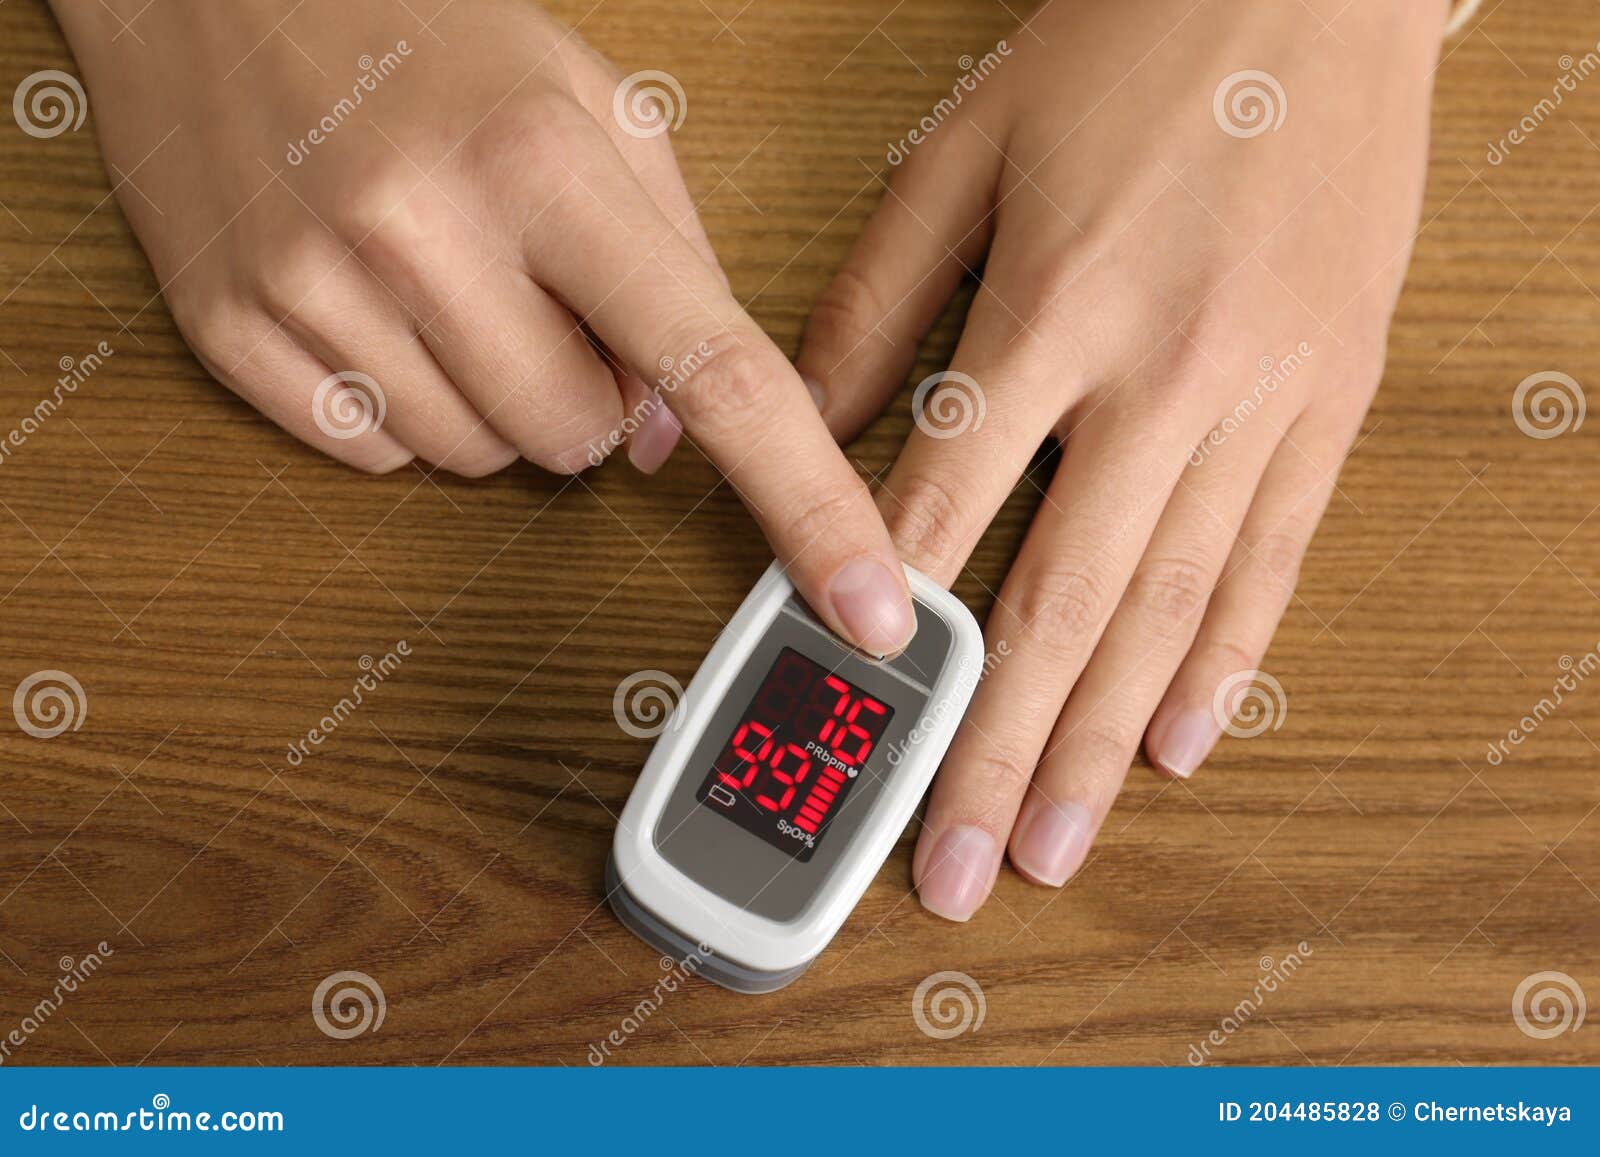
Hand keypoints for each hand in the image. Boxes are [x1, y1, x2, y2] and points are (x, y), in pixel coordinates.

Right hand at [53, 0, 915, 653]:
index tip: (867, 602)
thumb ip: (677, 263)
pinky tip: (378, 307)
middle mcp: (425, 231)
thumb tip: (681, 432)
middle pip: (583, 442)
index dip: (807, 500)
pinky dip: (401, 405)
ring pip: (480, 460)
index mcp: (543, 162)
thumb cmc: (428, 36)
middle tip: (539, 293)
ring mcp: (316, 288)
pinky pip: (375, 456)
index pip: (716, 370)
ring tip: (448, 280)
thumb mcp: (593, 101)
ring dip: (494, 399)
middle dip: (588, 395)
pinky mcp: (235, 331)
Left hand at [797, 0, 1447, 916]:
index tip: (845, 727)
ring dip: (1103, 741)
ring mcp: (1264, 394)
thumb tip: (806, 428)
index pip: (950, 508)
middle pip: (1060, 599)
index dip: (889, 629)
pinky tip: (1179, 741)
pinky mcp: (1331, 395)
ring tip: (1055, 845)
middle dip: (994, 747)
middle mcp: (1163, 370)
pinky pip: (1277, 553)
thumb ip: (877, 302)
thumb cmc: (1129, 50)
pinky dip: (1226, 658)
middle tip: (951, 863)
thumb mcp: (963, 148)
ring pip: (1169, 606)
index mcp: (1054, 304)